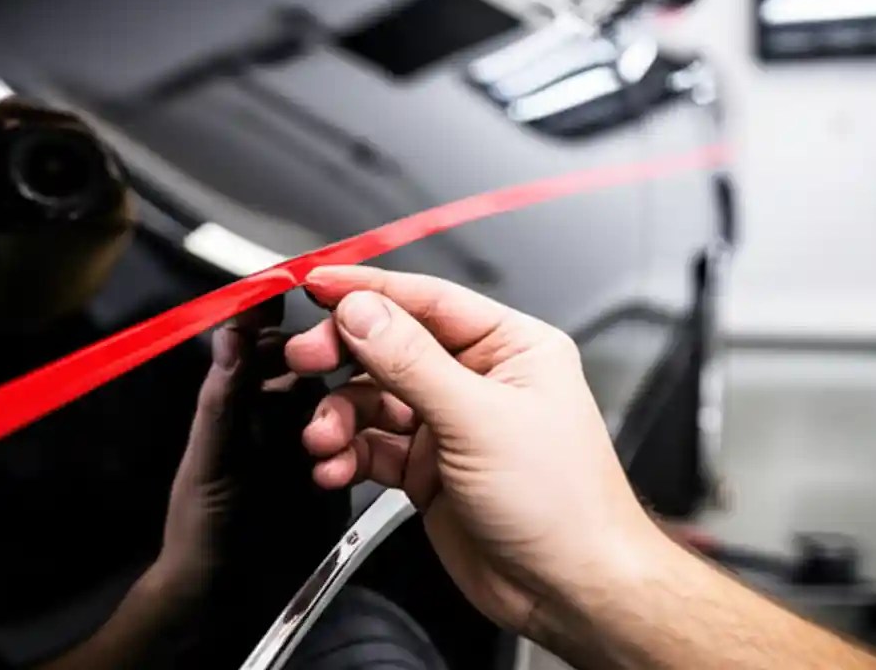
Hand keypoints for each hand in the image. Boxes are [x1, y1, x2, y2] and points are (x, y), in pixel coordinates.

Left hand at [150, 301, 345, 650]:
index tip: (320, 288)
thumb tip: (230, 333)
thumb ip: (222, 397)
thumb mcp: (212, 458)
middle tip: (356, 349)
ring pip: (351, 398)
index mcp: (246, 397)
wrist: (226, 596)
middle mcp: (283, 412)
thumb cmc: (201, 528)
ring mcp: (318, 441)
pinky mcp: (345, 473)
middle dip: (338, 354)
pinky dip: (373, 443)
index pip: (272, 340)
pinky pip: (369, 445)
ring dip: (356, 404)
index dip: (292, 313)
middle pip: (322, 362)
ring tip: (352, 421)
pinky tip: (374, 449)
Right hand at [285, 266, 664, 644]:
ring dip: (339, 416)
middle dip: (344, 355)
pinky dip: (347, 455)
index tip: (318, 285)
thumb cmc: (564, 506)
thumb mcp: (479, 420)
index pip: (427, 300)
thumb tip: (363, 312)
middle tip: (306, 360)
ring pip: (373, 400)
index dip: (368, 291)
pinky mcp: (429, 470)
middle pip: (391, 346)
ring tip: (325, 437)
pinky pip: (371, 448)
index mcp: (511, 348)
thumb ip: (412, 362)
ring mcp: (451, 425)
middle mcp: (479, 380)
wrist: (569, 591)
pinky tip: (336, 467)